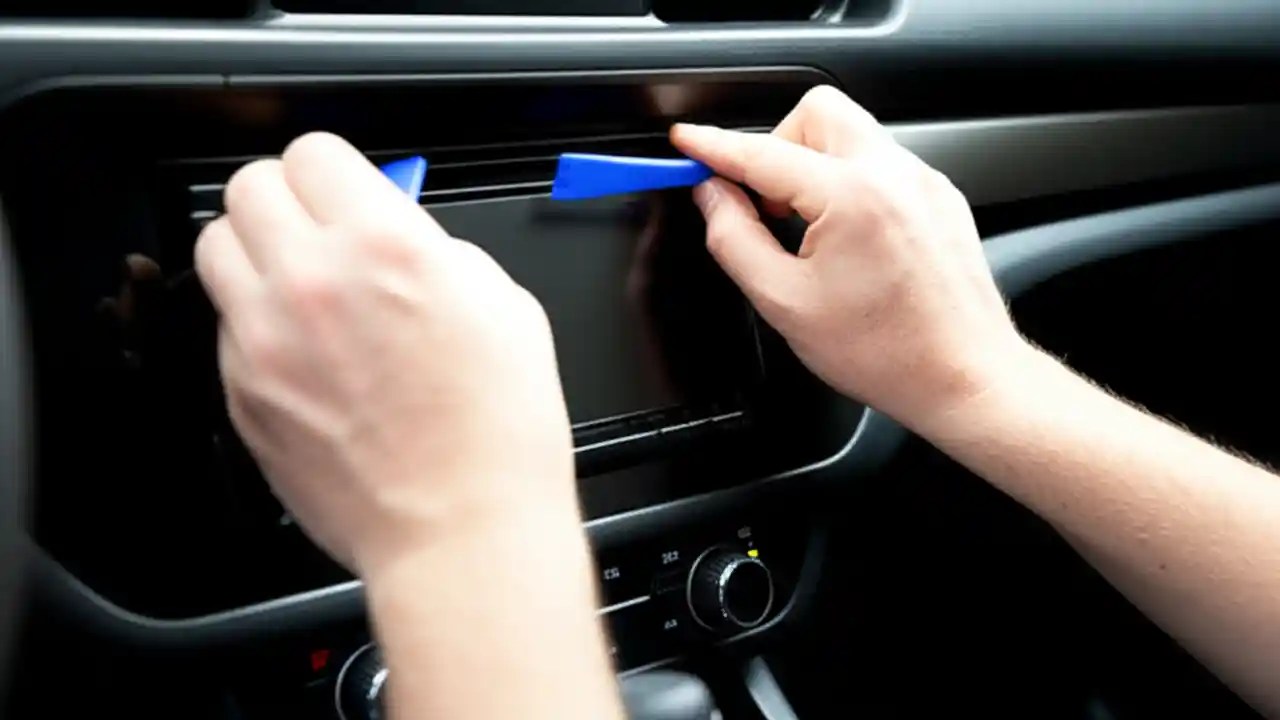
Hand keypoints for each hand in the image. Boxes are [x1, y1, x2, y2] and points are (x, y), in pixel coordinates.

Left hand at [194, 133, 575, 576]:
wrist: (460, 530)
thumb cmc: (498, 431)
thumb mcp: (505, 307)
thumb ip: (438, 252)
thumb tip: (402, 238)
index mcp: (386, 244)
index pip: (313, 152)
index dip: (334, 171)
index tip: (344, 190)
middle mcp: (312, 280)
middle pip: (248, 188)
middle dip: (286, 200)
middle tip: (315, 229)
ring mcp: (264, 338)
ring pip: (215, 247)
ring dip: (254, 251)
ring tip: (295, 282)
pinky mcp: (242, 393)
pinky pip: (225, 326)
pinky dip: (255, 325)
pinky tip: (304, 354)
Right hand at [671, 86, 1025, 430]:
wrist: (962, 376)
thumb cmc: (886, 351)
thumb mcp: (784, 302)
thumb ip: (734, 239)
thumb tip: (712, 197)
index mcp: (852, 196)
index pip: (762, 151)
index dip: (714, 146)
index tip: (688, 142)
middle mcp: (894, 174)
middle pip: (816, 112)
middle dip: (776, 144)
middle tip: (763, 199)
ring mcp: (923, 181)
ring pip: (851, 132)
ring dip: (813, 164)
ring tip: (806, 226)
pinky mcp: (939, 196)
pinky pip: (881, 162)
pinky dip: (848, 182)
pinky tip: (844, 236)